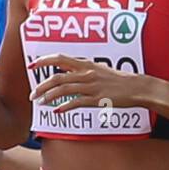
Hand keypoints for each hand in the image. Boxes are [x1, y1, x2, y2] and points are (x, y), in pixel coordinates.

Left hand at [29, 54, 146, 112]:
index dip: (43, 61)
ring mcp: (91, 86)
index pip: (59, 58)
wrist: (136, 87)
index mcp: (85, 64)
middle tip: (32, 95)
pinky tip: (57, 110)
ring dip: (48, 97)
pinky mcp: (96, 99)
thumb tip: (66, 71)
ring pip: (63, 90)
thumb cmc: (117, 79)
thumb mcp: (98, 69)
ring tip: (41, 103)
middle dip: (41, 87)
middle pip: (56, 78)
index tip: (31, 65)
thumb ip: (82, 69)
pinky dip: (64, 107)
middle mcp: (86, 73)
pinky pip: (76, 103)